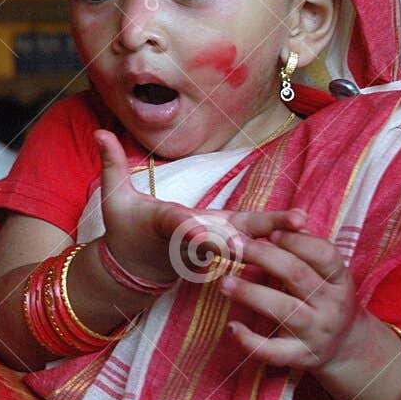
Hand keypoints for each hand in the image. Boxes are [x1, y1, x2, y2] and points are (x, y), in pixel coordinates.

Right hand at [93, 130, 305, 285]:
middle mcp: (192, 239)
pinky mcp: (222, 249)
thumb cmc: (126, 228)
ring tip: (300, 222)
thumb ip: (112, 163)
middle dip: (248, 237)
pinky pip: (250, 245)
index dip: (193, 233)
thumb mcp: (113, 198)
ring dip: (271, 233)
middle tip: (270, 238)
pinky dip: (273, 240)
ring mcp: (211, 247)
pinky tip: (301, 230)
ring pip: (244, 240)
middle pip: (223, 236)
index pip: (179, 227)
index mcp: (165, 225)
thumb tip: (98, 130)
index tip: (205, 238)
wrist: (135, 268)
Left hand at [221, 230, 367, 370]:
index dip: (296, 241)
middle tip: (231, 244)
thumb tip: (287, 218)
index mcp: (339, 279)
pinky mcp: (300, 357)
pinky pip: (274, 351)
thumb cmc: (324, 297)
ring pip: (285, 310)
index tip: (268, 232)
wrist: (346, 348)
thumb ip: (304, 248)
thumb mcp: (324, 274)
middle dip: (263, 257)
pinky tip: (231, 327)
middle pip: (298, 276)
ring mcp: (317, 333)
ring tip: (224, 282)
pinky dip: (250, 341)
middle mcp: (332, 305)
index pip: (324, 254)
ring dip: (252, 294)